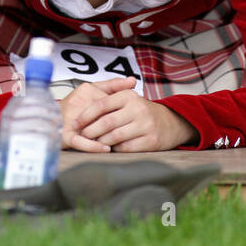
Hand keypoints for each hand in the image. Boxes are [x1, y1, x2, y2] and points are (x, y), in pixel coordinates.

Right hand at [59, 77, 135, 151]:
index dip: (121, 113)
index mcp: (86, 90)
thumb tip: (133, 80)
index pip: (109, 101)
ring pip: (93, 129)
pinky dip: (93, 146)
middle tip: (131, 132)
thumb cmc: (75, 105)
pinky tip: (106, 149)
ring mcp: (70, 118)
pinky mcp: (65, 134)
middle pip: (102, 115)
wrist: (48, 116)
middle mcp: (77, 101)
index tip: (132, 121)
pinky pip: (80, 141)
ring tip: (121, 142)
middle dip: (117, 125)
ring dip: (107, 136)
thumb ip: (113, 85)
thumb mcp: (94, 90)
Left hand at [71, 85, 199, 152]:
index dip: (86, 115)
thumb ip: (107, 96)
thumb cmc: (141, 111)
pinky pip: (126, 148)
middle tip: (81, 136)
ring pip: (115, 137)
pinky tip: (110, 148)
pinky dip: (115, 149)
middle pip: (106, 122)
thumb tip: (81, 104)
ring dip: (101, 142)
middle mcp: (138, 108)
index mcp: (128, 96)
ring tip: (93, 143)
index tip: (74, 123)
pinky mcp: (151, 141)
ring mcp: (146, 125)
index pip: (101, 105)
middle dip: (90, 131)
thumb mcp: (128, 98)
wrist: (170, 123)